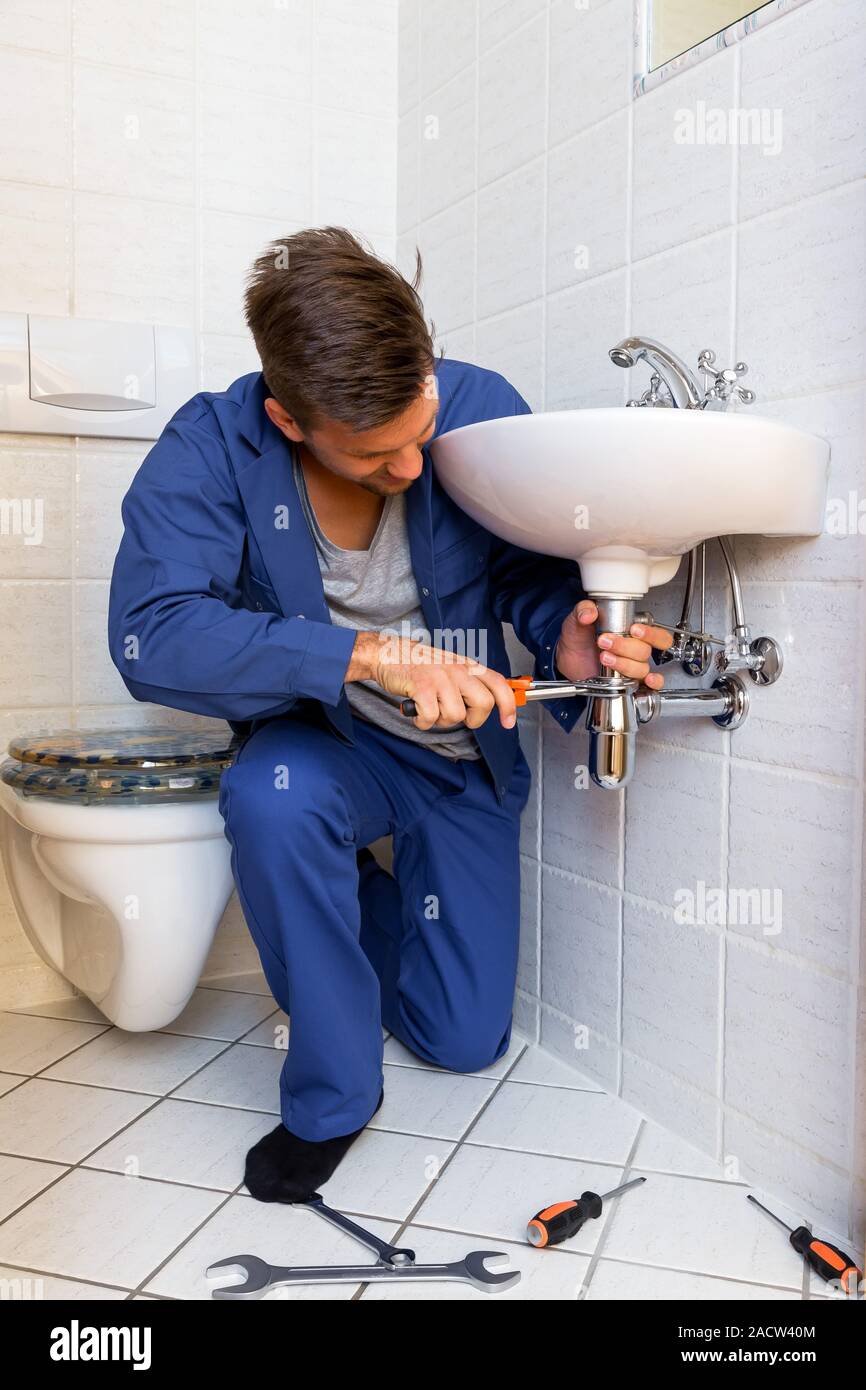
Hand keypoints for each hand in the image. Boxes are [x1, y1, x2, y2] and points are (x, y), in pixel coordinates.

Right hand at [348, 632, 517, 729]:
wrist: (388, 653)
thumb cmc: (419, 665)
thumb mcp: (451, 667)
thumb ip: (469, 682)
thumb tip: (487, 704)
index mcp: (468, 666)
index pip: (499, 684)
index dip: (508, 706)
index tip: (508, 722)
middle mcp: (458, 670)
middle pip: (484, 703)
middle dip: (474, 719)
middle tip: (461, 718)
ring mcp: (440, 678)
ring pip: (456, 715)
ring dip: (442, 721)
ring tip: (431, 709)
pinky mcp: (422, 687)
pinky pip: (431, 718)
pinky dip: (423, 721)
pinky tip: (418, 712)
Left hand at [553, 600, 672, 689]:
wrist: (567, 658)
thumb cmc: (578, 638)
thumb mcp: (577, 619)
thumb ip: (583, 610)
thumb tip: (589, 613)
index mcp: (632, 632)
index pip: (656, 633)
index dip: (649, 633)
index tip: (633, 630)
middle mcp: (635, 649)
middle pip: (645, 651)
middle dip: (624, 647)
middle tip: (604, 642)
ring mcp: (632, 667)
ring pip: (642, 668)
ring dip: (622, 663)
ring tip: (603, 657)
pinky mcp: (627, 683)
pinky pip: (650, 687)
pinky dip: (653, 683)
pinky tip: (647, 680)